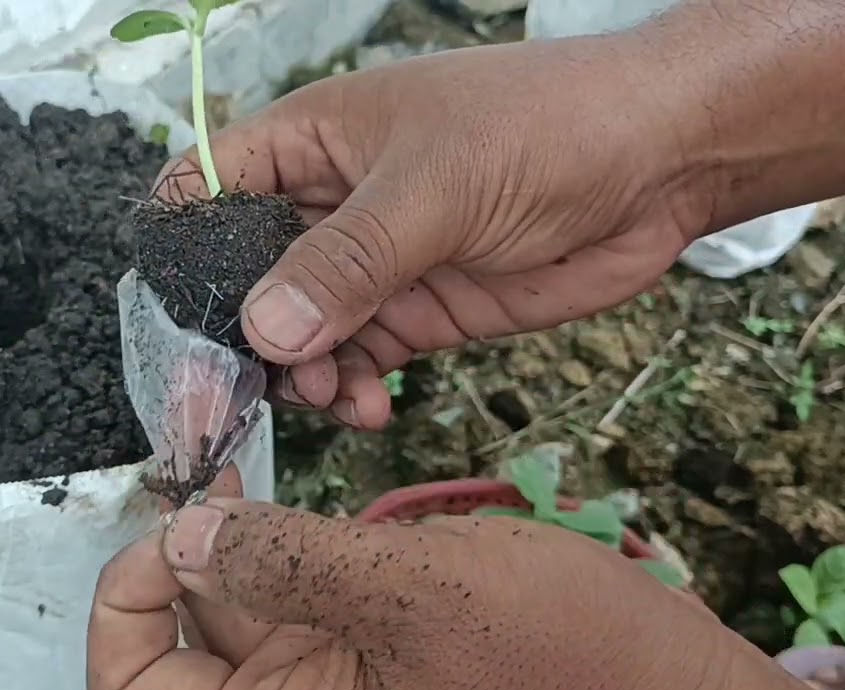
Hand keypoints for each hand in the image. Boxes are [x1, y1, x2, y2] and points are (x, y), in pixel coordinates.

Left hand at [86, 490, 839, 689]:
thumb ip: (291, 563)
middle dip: (185, 544)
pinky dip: (278, 534)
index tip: (168, 528)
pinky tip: (294, 492)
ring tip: (242, 460)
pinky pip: (288, 584)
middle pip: (179, 632)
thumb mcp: (419, 595)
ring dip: (229, 531)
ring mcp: (326, 672)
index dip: (124, 604)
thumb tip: (188, 535)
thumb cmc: (565, 662)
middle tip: (205, 463)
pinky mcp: (360, 638)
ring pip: (234, 598)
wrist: (660, 684)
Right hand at [156, 34, 706, 429]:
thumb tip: (266, 330)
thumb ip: (348, 262)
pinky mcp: (416, 311)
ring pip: (297, 333)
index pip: (206, 189)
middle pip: (243, 279)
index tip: (182, 326)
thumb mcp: (436, 186)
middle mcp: (328, 205)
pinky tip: (370, 407)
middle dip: (238, 339)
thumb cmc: (548, 126)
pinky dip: (350, 391)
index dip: (181, 253)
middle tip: (245, 397)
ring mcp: (372, 264)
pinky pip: (356, 361)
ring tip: (329, 396)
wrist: (662, 161)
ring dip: (300, 375)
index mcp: (310, 142)